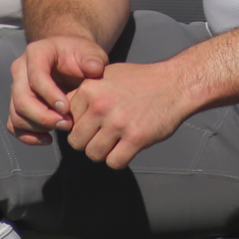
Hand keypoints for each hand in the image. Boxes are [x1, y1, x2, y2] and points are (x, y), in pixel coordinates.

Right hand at [8, 36, 107, 144]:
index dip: (49, 95)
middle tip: (66, 124)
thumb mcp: (90, 52)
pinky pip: (14, 126)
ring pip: (16, 114)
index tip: (67, 109)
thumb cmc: (80, 55)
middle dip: (43, 116)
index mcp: (36, 53)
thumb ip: (93, 59)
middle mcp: (21, 70)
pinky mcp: (18, 106)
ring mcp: (17, 89)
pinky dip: (28, 136)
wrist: (70, 59)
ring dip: (38, 127)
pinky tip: (48, 139)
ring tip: (63, 128)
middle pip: (21, 99)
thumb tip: (94, 70)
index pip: (35, 76)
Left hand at [63, 62, 191, 168]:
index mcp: (89, 89)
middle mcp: (100, 106)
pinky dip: (120, 159)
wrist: (175, 84)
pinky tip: (128, 147)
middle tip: (103, 136)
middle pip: (76, 142)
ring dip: (104, 152)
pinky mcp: (135, 138)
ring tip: (116, 142)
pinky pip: (114, 162)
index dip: (78, 125)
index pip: (66, 121)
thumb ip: (85, 93)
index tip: (91, 125)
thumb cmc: (141, 81)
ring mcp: (118, 122)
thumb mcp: (107, 76)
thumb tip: (64, 115)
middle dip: (88, 142)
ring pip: (93, 154)